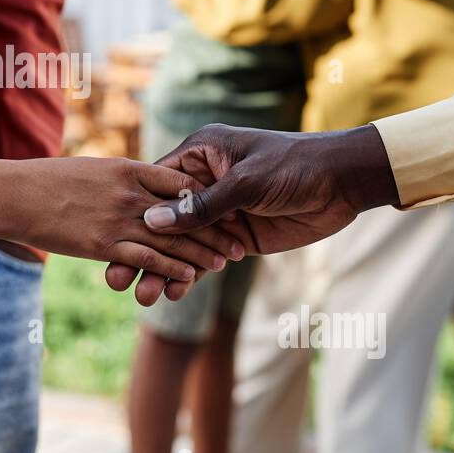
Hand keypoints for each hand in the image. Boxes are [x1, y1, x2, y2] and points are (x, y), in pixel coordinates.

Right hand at [6, 156, 249, 302]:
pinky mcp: (104, 243)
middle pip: (185, 210)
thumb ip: (122, 178)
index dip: (206, 196)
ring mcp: (118, 217)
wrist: (13, 194)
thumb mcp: (92, 171)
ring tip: (223, 263)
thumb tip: (143, 185)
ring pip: (172, 238)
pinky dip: (172, 268)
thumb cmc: (46, 180)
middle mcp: (129, 191)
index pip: (179, 180)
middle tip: (237, 241)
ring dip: (201, 252)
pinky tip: (190, 277)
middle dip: (215, 227)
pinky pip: (148, 258)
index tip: (227, 207)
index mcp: (128, 167)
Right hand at [102, 124, 398, 301]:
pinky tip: (173, 293)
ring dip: (162, 270)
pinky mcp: (236, 237)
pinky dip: (190, 276)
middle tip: (115, 281)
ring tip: (143, 298)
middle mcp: (203, 183)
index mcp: (200, 154)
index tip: (110, 241)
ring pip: (181, 245)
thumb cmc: (295, 166)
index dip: (133, 216)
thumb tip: (153, 221)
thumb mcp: (246, 182)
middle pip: (163, 221)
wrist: (343, 183)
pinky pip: (206, 258)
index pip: (155, 186)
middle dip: (140, 251)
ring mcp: (220, 213)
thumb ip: (201, 206)